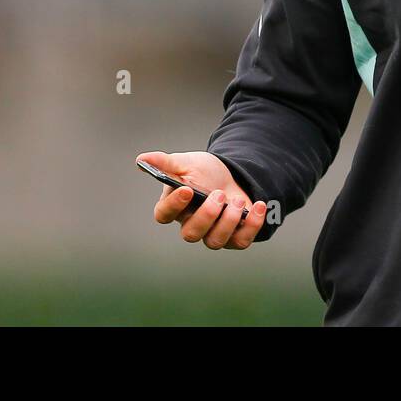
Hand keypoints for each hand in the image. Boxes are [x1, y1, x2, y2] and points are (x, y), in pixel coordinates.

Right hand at [138, 150, 265, 249]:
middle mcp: (191, 224)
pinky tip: (259, 206)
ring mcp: (213, 233)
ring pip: (215, 241)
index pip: (164, 214)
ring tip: (237, 200)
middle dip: (207, 215)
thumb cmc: (204, 171)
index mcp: (174, 207)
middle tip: (218, 194)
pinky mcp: (234, 237)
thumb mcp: (186, 163)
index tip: (186, 189)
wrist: (232, 174)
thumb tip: (141, 159)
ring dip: (229, 220)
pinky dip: (252, 224)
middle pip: (191, 234)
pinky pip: (241, 241)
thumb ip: (166, 162)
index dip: (173, 205)